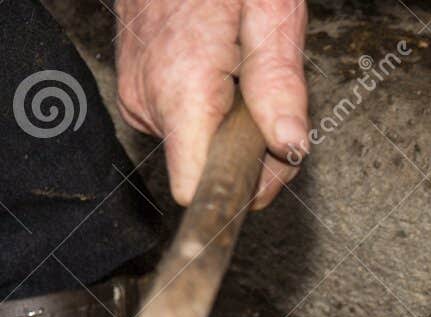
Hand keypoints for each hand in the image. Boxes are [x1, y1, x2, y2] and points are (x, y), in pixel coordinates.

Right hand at [115, 0, 307, 207]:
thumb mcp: (270, 14)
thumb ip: (279, 84)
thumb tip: (290, 145)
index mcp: (181, 88)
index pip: (196, 185)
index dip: (244, 184)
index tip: (272, 160)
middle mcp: (151, 101)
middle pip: (211, 169)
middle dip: (255, 150)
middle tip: (273, 101)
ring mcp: (141, 98)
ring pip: (203, 149)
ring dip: (237, 128)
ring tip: (245, 74)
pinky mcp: (142, 93)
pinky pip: (188, 125)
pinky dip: (216, 112)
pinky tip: (224, 75)